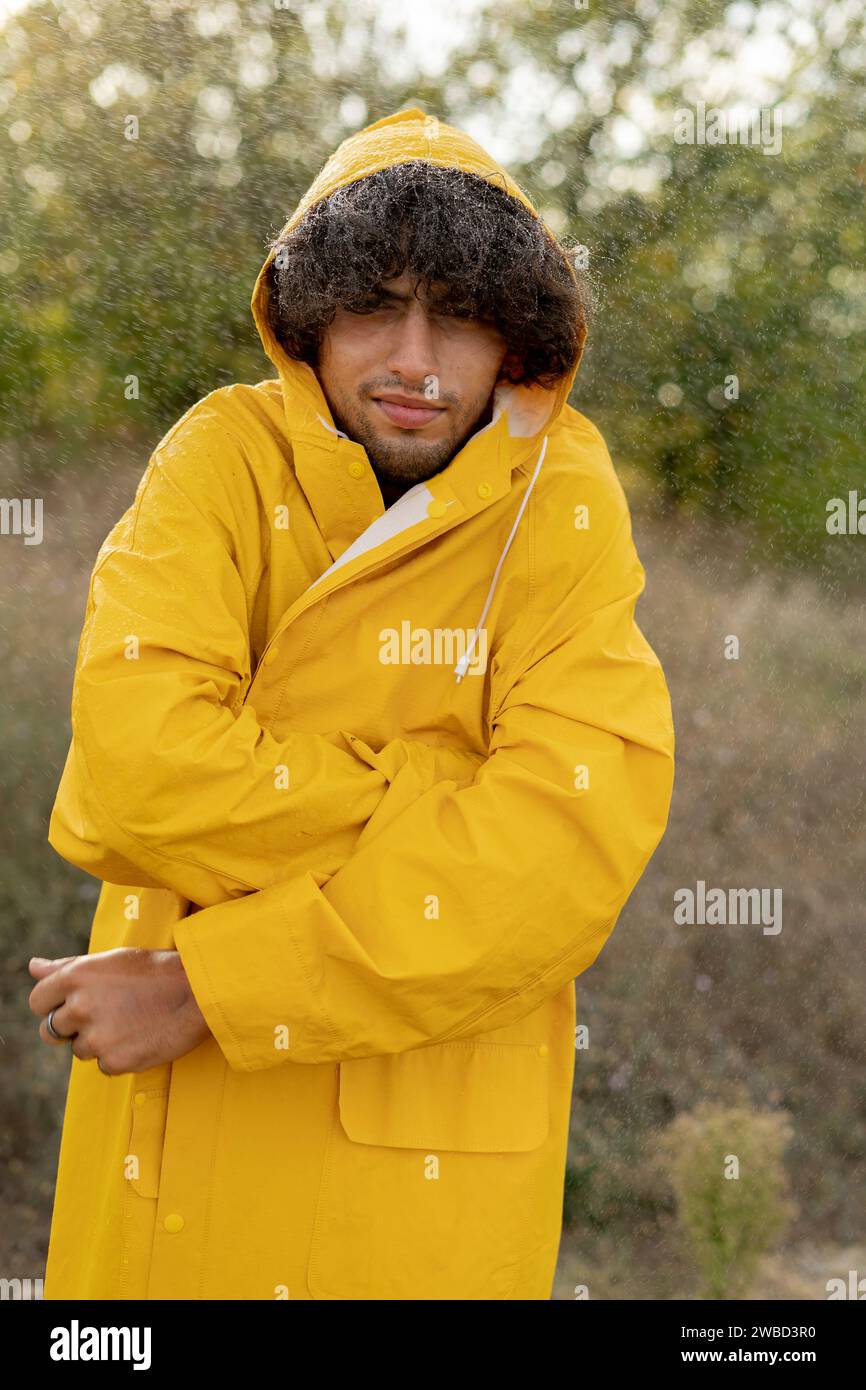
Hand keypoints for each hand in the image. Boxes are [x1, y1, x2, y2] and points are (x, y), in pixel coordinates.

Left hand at [28, 948, 211, 1074]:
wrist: (198, 992)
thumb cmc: (157, 971)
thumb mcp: (112, 960)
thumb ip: (68, 966)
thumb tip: (34, 967)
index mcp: (76, 977)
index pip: (37, 1001)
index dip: (53, 1005)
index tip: (71, 1006)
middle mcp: (80, 1007)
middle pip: (51, 1031)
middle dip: (71, 1027)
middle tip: (104, 1016)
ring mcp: (96, 1036)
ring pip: (79, 1050)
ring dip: (97, 1042)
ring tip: (129, 1023)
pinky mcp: (115, 1060)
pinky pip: (104, 1066)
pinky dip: (118, 1057)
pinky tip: (140, 1037)